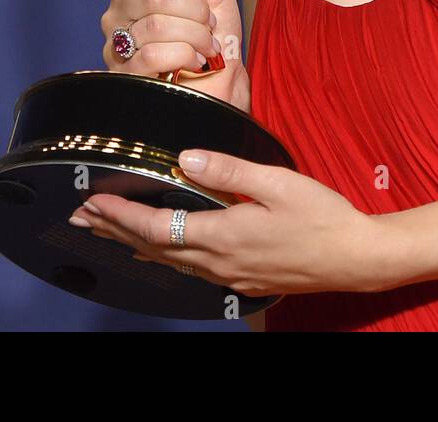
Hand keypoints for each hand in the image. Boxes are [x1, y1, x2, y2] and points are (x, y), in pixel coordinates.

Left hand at [67, 149, 383, 297]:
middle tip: (81, 217)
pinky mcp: (243, 279)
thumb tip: (185, 157)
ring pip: (170, 262)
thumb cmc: (321, 216)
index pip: (156, 228)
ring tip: (109, 232)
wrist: (356, 258)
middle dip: (114, 231)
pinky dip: (165, 256)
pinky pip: (190, 270)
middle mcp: (219, 261)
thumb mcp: (277, 182)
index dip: (119, 215)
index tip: (91, 201)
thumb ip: (229, 169)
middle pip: (154, 249)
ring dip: (135, 244)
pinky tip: (162, 251)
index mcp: (223, 234)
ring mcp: (230, 275)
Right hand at [100, 0, 249, 112]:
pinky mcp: (126, 77)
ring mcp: (117, 48)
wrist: (221, 82)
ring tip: (206, 44)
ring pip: (156, 25)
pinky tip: (195, 61)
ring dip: (195, 34)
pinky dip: (184, 54)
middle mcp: (118, 16)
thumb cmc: (213, 37)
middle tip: (207, 22)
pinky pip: (152, 55)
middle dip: (194, 8)